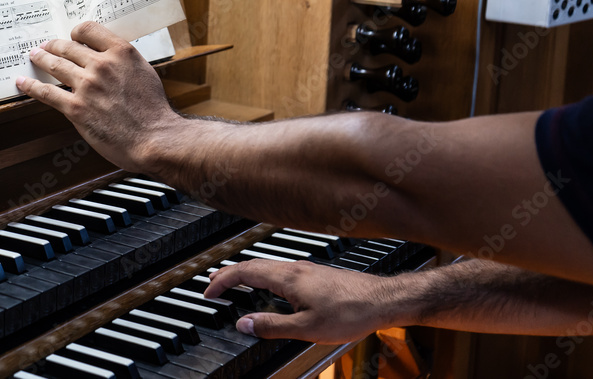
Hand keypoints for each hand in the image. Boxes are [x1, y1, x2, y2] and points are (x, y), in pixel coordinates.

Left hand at [15, 21, 181, 171]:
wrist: (154, 138)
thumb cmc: (153, 110)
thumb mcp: (144, 72)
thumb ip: (124, 61)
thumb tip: (110, 57)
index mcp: (121, 52)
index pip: (89, 29)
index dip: (76, 32)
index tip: (71, 37)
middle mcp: (101, 64)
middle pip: (67, 46)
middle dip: (53, 45)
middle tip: (45, 46)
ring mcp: (86, 85)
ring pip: (55, 65)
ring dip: (41, 58)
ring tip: (34, 56)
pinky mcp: (76, 107)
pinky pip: (46, 92)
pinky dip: (31, 86)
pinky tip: (23, 82)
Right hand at [204, 259, 412, 343]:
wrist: (384, 300)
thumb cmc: (351, 312)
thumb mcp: (307, 328)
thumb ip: (272, 326)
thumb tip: (244, 324)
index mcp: (287, 277)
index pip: (244, 272)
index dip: (222, 280)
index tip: (208, 291)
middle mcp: (294, 268)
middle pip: (253, 265)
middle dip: (229, 274)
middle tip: (214, 284)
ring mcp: (306, 270)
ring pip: (267, 267)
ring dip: (247, 274)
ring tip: (235, 284)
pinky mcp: (316, 275)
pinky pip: (280, 271)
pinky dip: (264, 277)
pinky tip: (270, 288)